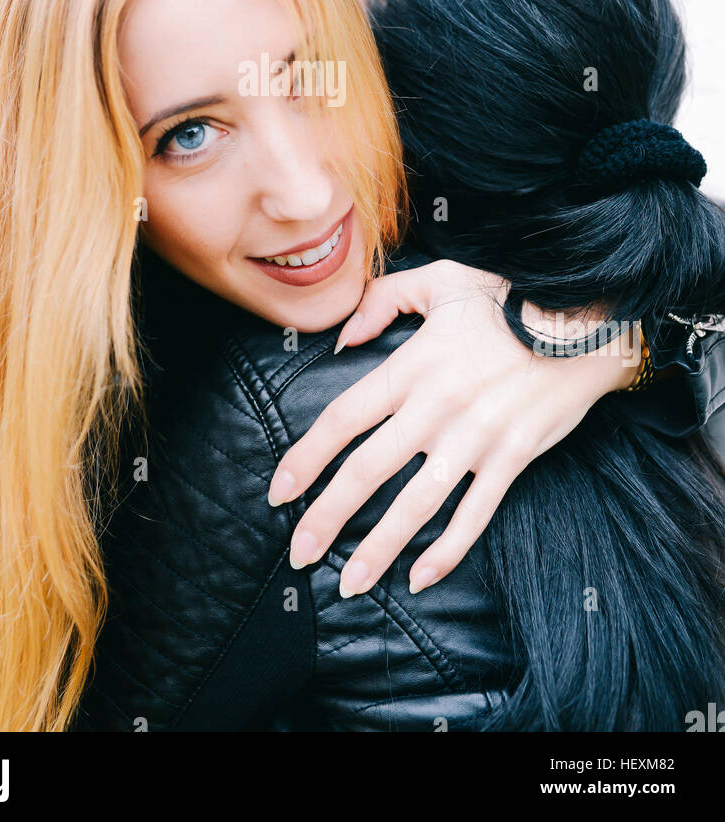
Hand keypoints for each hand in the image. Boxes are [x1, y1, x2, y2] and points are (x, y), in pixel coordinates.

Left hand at [267, 259, 641, 595]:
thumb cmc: (509, 295)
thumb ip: (383, 299)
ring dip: (378, 548)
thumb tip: (344, 338)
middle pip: (368, 471)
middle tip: (299, 552)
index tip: (279, 490)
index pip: (344, 418)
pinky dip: (447, 551)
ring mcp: (475, 439)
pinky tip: (419, 577)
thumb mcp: (441, 281)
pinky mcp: (511, 459)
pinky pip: (474, 516)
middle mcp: (436, 408)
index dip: (306, 457)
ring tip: (349, 583)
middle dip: (326, 517)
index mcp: (413, 367)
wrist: (586, 319)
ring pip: (416, 505)